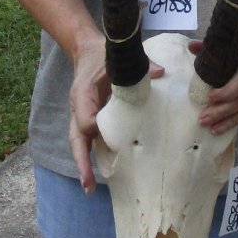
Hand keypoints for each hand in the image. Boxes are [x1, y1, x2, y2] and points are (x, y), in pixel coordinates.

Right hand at [68, 38, 163, 193]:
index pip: (87, 118)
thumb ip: (138, 64)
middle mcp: (79, 107)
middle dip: (81, 161)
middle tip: (87, 184)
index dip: (96, 129)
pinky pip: (86, 138)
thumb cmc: (101, 55)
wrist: (85, 50)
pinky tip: (96, 173)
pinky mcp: (86, 117)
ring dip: (83, 164)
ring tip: (89, 187)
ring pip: (79, 143)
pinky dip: (89, 155)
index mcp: (83, 93)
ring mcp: (80, 114)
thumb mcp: (115, 56)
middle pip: (76, 139)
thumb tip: (160, 72)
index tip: (108, 136)